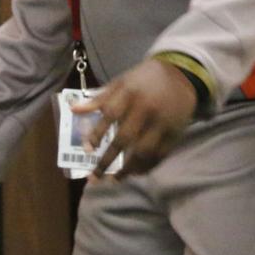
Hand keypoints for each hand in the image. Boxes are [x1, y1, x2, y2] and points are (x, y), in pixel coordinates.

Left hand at [72, 58, 196, 180]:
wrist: (181, 74)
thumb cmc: (144, 79)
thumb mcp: (121, 82)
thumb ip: (99, 98)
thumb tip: (73, 110)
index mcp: (130, 92)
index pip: (110, 115)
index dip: (96, 133)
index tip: (87, 150)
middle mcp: (146, 108)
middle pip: (124, 139)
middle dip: (107, 160)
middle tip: (94, 178)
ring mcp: (162, 122)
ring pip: (143, 152)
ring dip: (127, 169)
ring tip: (114, 180)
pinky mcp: (175, 132)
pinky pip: (160, 155)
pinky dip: (147, 167)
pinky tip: (135, 173)